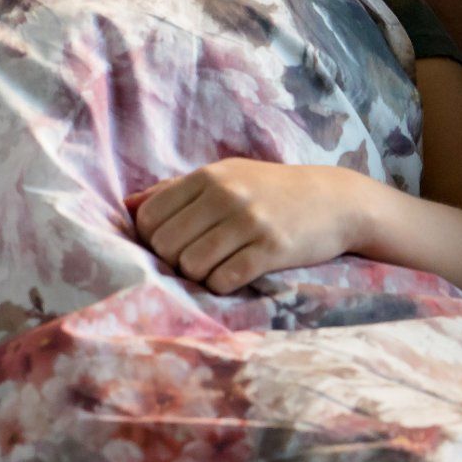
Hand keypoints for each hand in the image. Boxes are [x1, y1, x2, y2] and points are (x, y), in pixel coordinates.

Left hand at [127, 158, 386, 293]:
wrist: (334, 200)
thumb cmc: (270, 190)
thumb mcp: (225, 176)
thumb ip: (175, 190)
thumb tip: (127, 206)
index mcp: (207, 176)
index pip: (148, 218)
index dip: (151, 239)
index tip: (171, 245)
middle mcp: (225, 195)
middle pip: (165, 245)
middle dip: (173, 261)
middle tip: (195, 260)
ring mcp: (249, 222)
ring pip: (192, 266)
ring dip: (197, 276)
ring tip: (215, 268)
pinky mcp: (271, 249)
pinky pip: (224, 280)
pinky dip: (221, 285)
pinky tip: (234, 275)